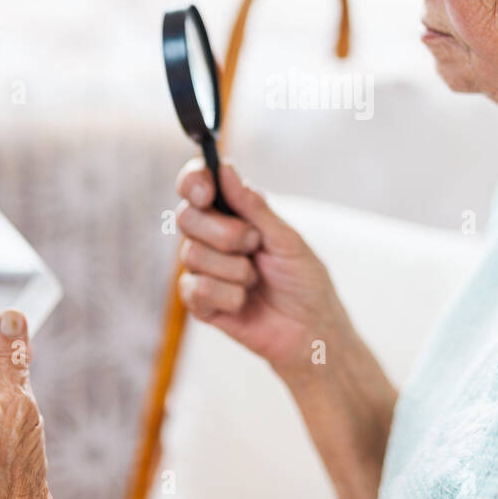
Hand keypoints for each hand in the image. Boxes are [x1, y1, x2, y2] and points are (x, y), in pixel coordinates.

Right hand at [174, 159, 351, 380]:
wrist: (310, 328)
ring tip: (256, 279)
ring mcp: (203, 269)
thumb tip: (225, 170)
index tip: (205, 192)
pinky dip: (228, 295)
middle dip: (225, 232)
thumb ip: (254, 207)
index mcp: (232, 214)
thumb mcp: (286, 238)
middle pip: (187, 217)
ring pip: (191, 254)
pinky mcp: (200, 303)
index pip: (196, 186)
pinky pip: (196, 289)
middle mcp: (211, 237)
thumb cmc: (303, 279)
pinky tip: (244, 301)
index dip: (193, 182)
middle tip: (254, 244)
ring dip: (234, 269)